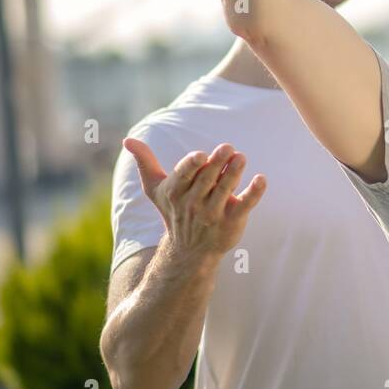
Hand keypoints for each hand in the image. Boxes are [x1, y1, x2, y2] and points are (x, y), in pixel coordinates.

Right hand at [124, 139, 265, 261]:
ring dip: (234, 173)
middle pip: (206, 180)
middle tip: (228, 147)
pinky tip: (261, 179)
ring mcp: (214, 214)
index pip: (184, 176)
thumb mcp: (156, 188)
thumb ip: (145, 162)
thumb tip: (127, 138)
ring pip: (225, 190)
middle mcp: (194, 204)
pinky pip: (245, 205)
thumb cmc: (174, 210)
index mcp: (176, 192)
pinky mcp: (232, 221)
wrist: (190, 250)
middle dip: (217, 163)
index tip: (201, 155)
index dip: (192, 165)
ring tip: (241, 157)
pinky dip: (254, 193)